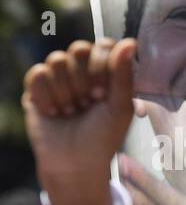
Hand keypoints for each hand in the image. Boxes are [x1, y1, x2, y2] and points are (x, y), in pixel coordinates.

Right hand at [23, 38, 136, 204]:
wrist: (76, 162)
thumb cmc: (104, 136)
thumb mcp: (121, 107)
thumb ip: (124, 74)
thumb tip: (131, 41)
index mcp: (107, 72)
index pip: (103, 44)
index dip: (102, 65)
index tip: (104, 93)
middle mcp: (82, 70)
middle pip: (79, 48)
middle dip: (85, 80)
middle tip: (89, 103)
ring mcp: (58, 77)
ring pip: (57, 60)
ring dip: (67, 92)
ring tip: (72, 112)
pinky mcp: (36, 88)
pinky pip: (38, 73)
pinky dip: (48, 96)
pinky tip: (54, 113)